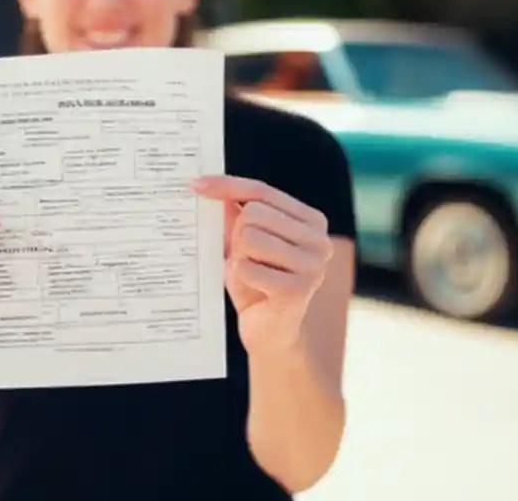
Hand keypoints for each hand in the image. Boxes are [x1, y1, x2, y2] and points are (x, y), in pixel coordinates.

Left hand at [191, 175, 333, 356]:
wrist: (270, 333)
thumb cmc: (257, 282)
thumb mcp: (244, 242)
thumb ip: (234, 213)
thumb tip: (209, 184)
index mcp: (312, 221)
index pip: (262, 191)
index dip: (228, 185)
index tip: (196, 184)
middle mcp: (320, 240)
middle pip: (253, 213)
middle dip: (237, 236)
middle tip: (246, 259)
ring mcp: (313, 265)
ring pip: (249, 237)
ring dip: (239, 257)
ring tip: (252, 274)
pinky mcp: (298, 290)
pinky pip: (246, 267)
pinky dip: (239, 277)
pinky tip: (254, 290)